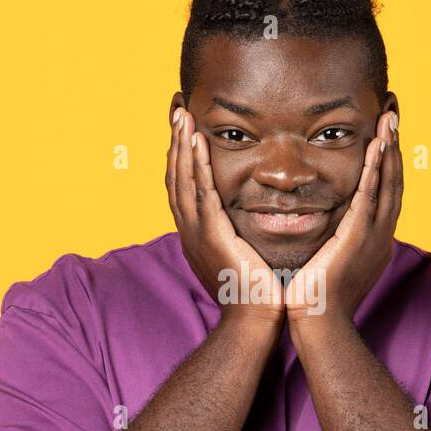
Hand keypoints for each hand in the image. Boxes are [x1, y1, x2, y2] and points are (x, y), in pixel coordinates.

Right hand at [165, 107, 284, 325]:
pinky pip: (201, 192)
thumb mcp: (242, 254)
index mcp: (196, 233)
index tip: (183, 127)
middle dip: (175, 141)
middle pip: (175, 176)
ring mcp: (197, 232)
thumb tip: (246, 219)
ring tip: (182, 115)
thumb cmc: (256, 293)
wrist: (254, 321)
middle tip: (176, 109)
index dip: (179, 155)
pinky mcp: (211, 235)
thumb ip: (238, 233)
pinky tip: (197, 142)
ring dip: (181, 145)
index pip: (182, 185)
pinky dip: (197, 165)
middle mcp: (189, 230)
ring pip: (183, 180)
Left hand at [285, 111, 400, 331]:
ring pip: (388, 184)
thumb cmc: (315, 299)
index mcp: (374, 240)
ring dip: (389, 149)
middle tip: (394, 113)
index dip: (388, 161)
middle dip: (395, 146)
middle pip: (394, 181)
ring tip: (390, 118)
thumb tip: (325, 229)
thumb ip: (332, 241)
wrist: (317, 323)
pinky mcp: (358, 238)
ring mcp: (373, 237)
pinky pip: (369, 197)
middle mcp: (381, 235)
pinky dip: (375, 171)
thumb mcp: (330, 261)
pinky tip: (376, 147)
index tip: (386, 133)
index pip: (386, 192)